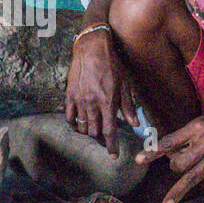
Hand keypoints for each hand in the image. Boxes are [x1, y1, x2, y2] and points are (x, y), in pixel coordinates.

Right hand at [65, 29, 136, 156]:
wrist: (91, 47)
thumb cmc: (111, 64)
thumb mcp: (124, 83)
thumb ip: (128, 105)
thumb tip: (135, 123)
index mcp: (108, 102)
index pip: (109, 131)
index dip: (111, 146)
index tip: (113, 155)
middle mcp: (92, 103)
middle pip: (94, 131)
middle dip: (100, 136)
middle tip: (104, 134)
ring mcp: (78, 100)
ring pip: (81, 126)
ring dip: (88, 130)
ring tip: (93, 127)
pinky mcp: (69, 94)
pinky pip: (68, 116)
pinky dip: (73, 123)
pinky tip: (78, 122)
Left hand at [136, 108, 203, 202]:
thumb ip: (190, 137)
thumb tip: (170, 151)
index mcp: (196, 128)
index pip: (169, 141)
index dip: (153, 152)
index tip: (137, 160)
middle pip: (178, 162)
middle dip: (173, 168)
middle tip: (180, 167)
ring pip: (192, 176)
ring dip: (177, 192)